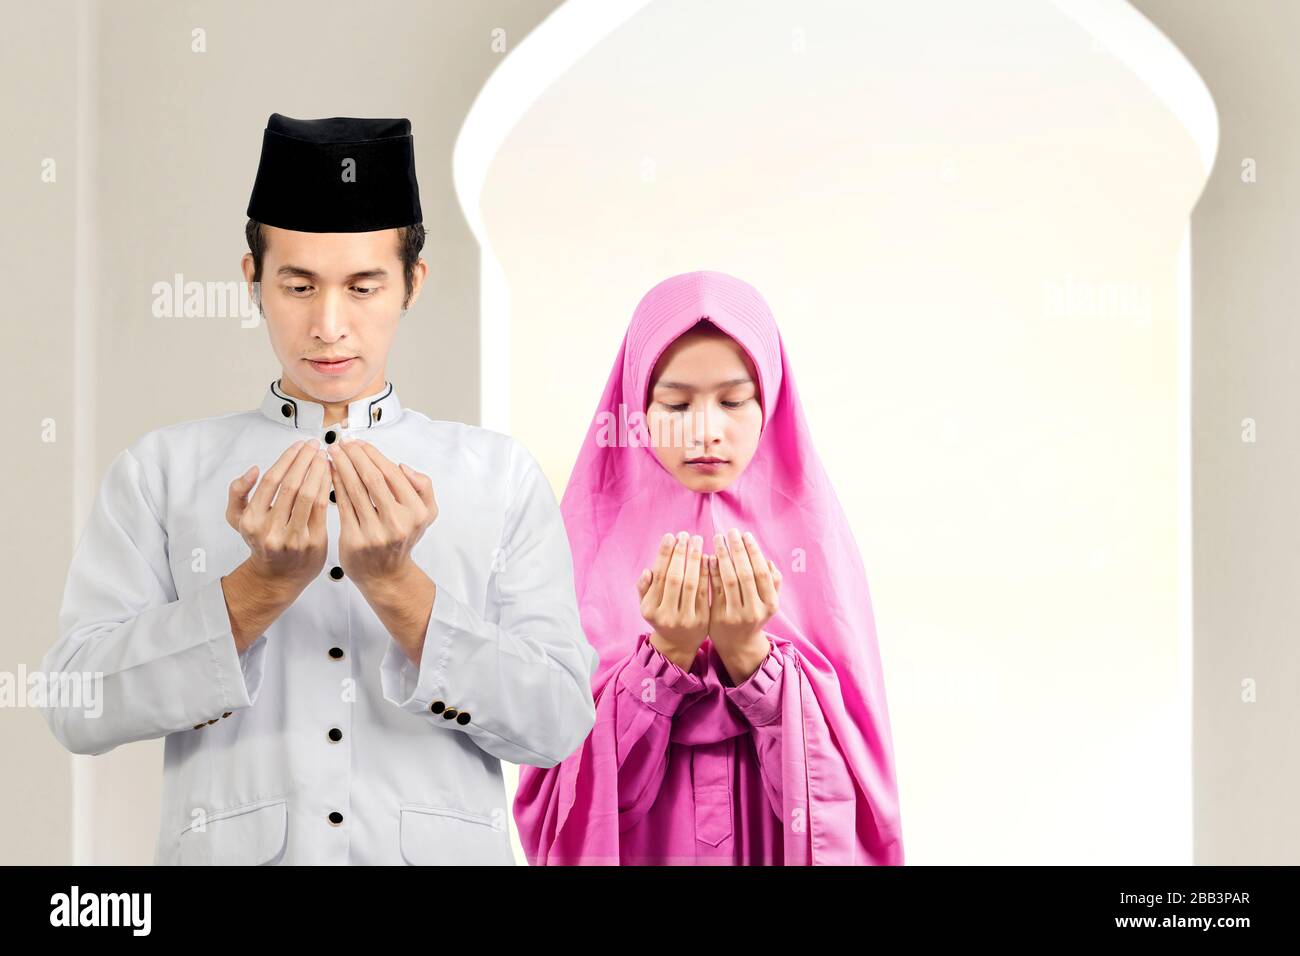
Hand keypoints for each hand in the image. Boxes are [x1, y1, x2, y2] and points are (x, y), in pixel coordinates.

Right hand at [226, 439, 330, 589]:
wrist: (277, 577)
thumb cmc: (260, 540)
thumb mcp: (238, 519)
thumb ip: (238, 492)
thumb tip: (253, 470)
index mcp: (252, 520)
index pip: (271, 481)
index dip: (287, 459)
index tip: (298, 445)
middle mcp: (271, 529)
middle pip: (291, 485)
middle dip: (305, 460)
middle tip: (314, 445)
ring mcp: (293, 537)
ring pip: (308, 495)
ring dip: (318, 471)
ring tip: (324, 456)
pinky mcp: (313, 542)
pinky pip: (321, 508)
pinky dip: (326, 487)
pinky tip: (331, 473)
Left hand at [327, 437, 437, 590]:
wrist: (386, 575)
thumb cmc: (402, 538)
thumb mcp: (425, 514)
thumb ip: (423, 486)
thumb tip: (402, 466)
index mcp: (416, 512)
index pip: (392, 475)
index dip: (373, 455)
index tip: (360, 443)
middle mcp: (397, 523)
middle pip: (372, 479)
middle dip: (354, 456)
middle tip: (342, 442)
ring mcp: (375, 533)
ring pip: (354, 490)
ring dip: (341, 466)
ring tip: (333, 452)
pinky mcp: (354, 540)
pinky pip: (342, 506)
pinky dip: (334, 485)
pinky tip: (329, 472)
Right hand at [637, 531, 707, 671]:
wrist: (678, 644)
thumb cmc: (661, 617)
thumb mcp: (647, 605)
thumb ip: (644, 588)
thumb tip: (648, 570)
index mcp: (650, 609)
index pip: (658, 576)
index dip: (664, 554)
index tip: (670, 536)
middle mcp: (666, 615)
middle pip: (674, 578)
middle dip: (680, 553)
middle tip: (685, 534)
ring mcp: (685, 619)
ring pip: (690, 583)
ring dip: (694, 559)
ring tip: (697, 541)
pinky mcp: (702, 619)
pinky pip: (705, 591)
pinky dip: (706, 572)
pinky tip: (708, 557)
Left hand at [707, 528, 781, 657]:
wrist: (738, 644)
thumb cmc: (754, 615)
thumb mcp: (769, 602)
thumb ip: (773, 582)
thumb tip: (768, 561)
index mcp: (770, 604)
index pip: (762, 572)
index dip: (754, 551)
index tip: (745, 535)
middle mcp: (755, 610)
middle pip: (746, 574)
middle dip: (737, 550)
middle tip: (730, 532)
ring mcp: (736, 615)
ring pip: (729, 580)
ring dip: (723, 556)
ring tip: (718, 539)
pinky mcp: (718, 617)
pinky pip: (715, 589)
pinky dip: (711, 571)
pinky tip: (708, 556)